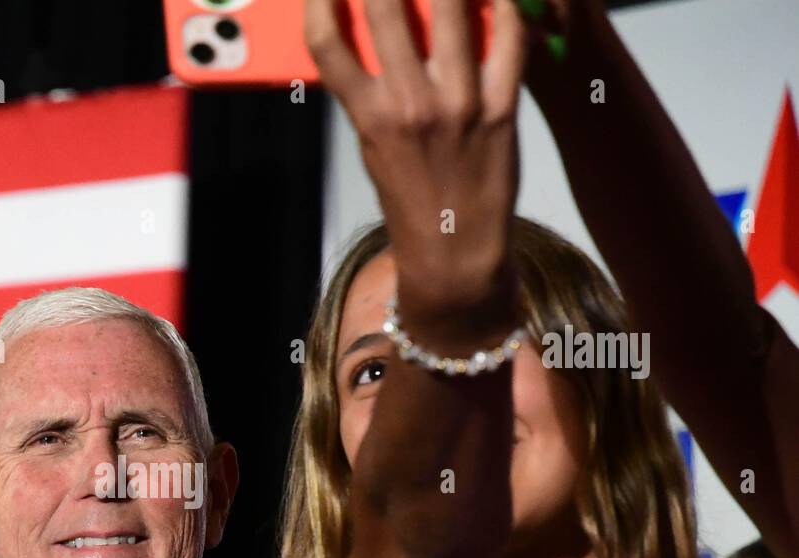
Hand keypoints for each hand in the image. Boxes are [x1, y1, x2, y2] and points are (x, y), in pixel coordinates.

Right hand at [306, 0, 526, 317]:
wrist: (455, 254)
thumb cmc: (413, 199)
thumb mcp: (374, 147)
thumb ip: (369, 92)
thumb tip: (368, 36)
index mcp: (368, 116)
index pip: (328, 42)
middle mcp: (408, 105)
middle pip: (384, 7)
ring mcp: (457, 105)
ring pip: (450, 6)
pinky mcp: (500, 108)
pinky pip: (507, 37)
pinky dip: (504, 4)